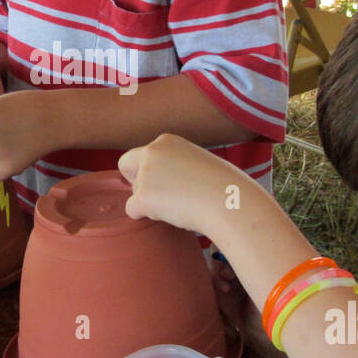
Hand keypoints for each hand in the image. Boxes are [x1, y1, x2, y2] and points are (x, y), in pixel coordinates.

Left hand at [118, 133, 241, 237]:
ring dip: (150, 202)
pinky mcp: (143, 197)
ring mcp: (146, 174)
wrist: (230, 201)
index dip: (148, 170)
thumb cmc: (223, 185)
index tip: (165, 182)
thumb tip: (163, 180)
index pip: (140, 154)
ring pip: (134, 192)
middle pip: (127, 167)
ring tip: (179, 205)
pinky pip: (131, 210)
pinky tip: (168, 215)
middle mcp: (151, 152)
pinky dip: (144, 216)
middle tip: (164, 196)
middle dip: (139, 182)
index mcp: (166, 141)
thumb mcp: (197, 162)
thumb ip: (176, 164)